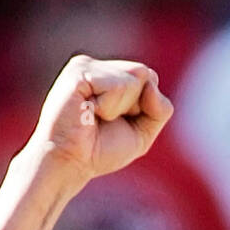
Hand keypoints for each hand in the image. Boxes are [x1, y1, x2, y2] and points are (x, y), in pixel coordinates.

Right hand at [26, 54, 173, 185]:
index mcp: (110, 75)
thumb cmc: (99, 151)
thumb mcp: (142, 133)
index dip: (144, 107)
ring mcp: (86, 66)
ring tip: (94, 116)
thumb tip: (151, 81)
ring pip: (134, 79)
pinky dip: (109, 107)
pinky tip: (87, 112)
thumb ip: (160, 109)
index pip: (150, 79)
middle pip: (145, 74)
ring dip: (119, 109)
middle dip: (134, 106)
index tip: (116, 123)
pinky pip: (117, 85)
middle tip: (105, 120)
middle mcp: (98, 66)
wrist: (69, 163)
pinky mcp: (79, 71)